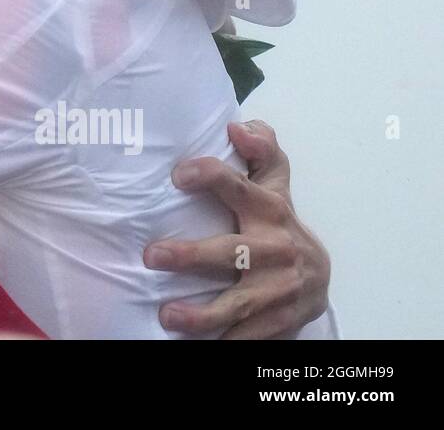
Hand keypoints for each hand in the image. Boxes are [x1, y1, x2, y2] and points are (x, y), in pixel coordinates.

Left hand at [142, 120, 330, 337]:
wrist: (317, 276)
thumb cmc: (277, 220)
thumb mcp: (273, 182)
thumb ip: (261, 149)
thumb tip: (238, 125)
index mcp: (270, 208)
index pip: (239, 186)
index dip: (211, 177)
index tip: (179, 176)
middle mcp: (275, 248)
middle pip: (232, 252)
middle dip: (192, 256)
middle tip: (151, 256)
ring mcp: (278, 290)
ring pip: (238, 304)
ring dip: (202, 314)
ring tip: (167, 317)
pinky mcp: (280, 322)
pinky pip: (250, 337)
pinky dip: (225, 343)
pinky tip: (193, 344)